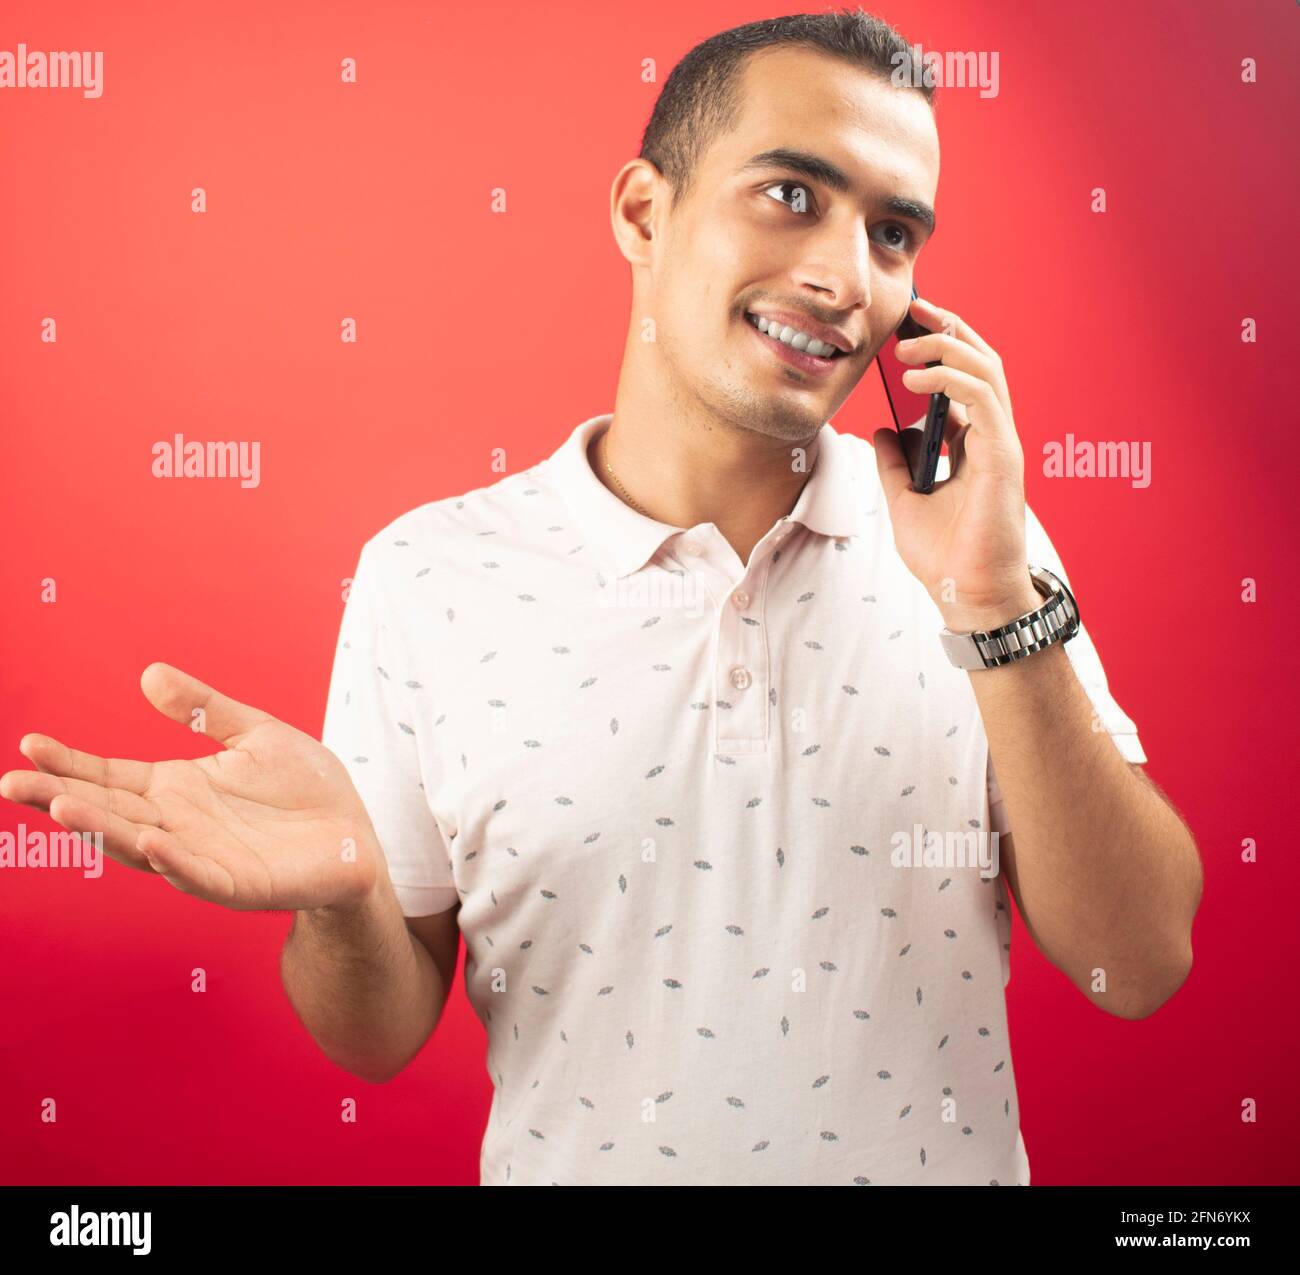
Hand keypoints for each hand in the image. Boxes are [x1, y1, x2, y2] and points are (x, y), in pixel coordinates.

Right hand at [0, 663, 382, 910]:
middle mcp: (179, 826)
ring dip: (103, 830)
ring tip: (64, 806)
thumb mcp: (256, 734)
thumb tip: (149, 674)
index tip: (30, 744)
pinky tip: (153, 843)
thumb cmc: (307, 790)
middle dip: (62, 797)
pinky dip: (176, 863)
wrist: (356, 837)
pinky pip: (201, 876)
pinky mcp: (242, 884)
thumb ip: (204, 710)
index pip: (110, 777)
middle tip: (13, 782)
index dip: (71, 764)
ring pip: (142, 847)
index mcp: (178, 790)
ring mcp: (205, 858)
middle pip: (110, 813)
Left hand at [872, 296, 1038, 632]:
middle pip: (979, 362)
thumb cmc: (944, 554)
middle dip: (947, 328)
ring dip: (946, 348)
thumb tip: (881, 430)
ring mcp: (1000, 443)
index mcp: (971, 442)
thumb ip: (893, 463)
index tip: (903, 328)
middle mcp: (990, 436)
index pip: (962, 378)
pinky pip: (982, 399)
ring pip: (986, 370)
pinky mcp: (1003, 456)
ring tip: (906, 345)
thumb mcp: (902, 499)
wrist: (965, 593)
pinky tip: (916, 380)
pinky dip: (950, 380)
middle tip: (913, 308)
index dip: (937, 347)